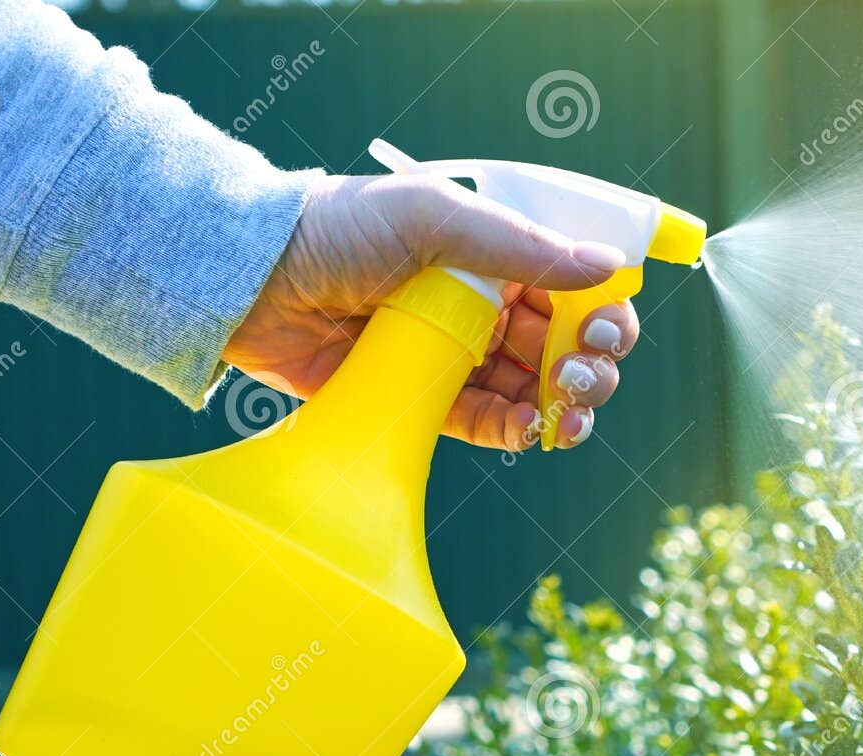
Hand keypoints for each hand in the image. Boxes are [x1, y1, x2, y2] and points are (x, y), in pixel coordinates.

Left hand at [223, 172, 640, 450]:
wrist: (254, 282)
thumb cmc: (338, 228)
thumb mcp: (433, 217)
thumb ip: (521, 245)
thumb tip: (608, 266)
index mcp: (496, 252)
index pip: (576, 285)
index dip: (603, 309)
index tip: (601, 328)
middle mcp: (485, 303)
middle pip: (568, 342)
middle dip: (591, 362)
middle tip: (576, 372)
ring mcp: (459, 354)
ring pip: (538, 388)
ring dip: (569, 404)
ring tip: (565, 409)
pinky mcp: (428, 402)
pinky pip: (492, 424)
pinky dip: (522, 431)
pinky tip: (534, 430)